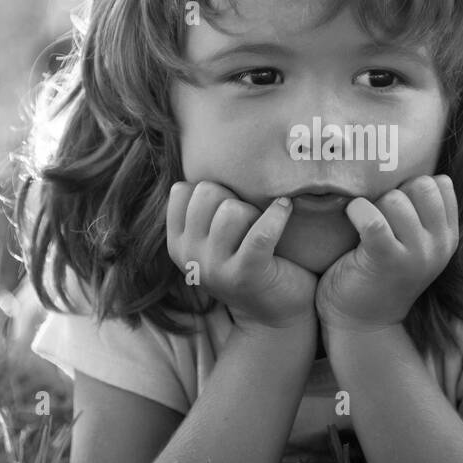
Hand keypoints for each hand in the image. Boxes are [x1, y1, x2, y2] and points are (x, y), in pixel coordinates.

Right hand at [167, 180, 317, 333]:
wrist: (277, 315)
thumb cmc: (250, 263)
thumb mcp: (214, 238)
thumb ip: (204, 207)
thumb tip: (208, 147)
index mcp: (177, 244)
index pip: (183, 190)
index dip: (212, 191)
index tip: (228, 208)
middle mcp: (189, 257)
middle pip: (207, 193)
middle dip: (234, 198)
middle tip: (249, 220)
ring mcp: (215, 269)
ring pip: (231, 210)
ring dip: (255, 213)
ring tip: (263, 229)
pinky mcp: (246, 275)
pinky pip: (260, 232)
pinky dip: (278, 215)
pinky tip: (286, 208)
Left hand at [315, 174, 458, 332]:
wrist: (361, 322)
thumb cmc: (379, 275)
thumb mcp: (413, 244)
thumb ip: (420, 212)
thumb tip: (409, 163)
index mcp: (447, 237)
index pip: (441, 184)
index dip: (413, 187)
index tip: (396, 207)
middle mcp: (438, 246)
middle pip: (421, 186)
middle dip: (395, 192)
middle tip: (378, 215)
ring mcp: (415, 254)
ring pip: (395, 199)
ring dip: (373, 205)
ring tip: (364, 225)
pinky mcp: (386, 259)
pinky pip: (372, 217)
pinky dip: (356, 212)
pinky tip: (351, 220)